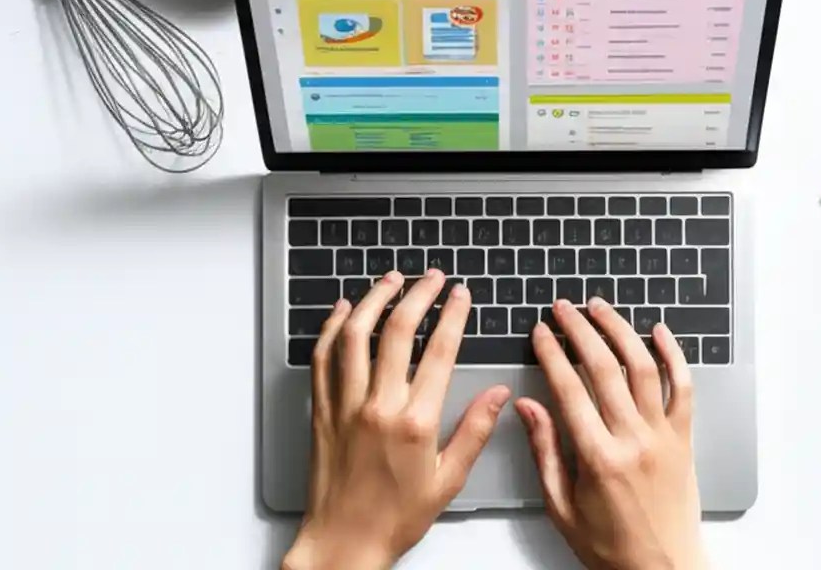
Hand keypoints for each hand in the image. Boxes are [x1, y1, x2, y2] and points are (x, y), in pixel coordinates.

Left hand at [283, 270, 510, 569]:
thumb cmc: (394, 518)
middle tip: (432, 277)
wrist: (343, 543)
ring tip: (391, 280)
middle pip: (398, 331)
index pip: (439, 351)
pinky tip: (344, 310)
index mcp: (415, 422)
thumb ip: (474, 431)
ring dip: (374, 299)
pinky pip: (322, 358)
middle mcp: (378, 406)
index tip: (461, 295)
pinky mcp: (321, 411)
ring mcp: (344, 405)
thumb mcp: (448, 480)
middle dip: (418, 294)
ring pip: (355, 335)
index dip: (453, 315)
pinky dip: (331, 328)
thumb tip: (499, 394)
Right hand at [517, 297, 705, 569]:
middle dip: (579, 330)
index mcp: (598, 458)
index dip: (551, 353)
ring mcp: (663, 436)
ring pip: (643, 367)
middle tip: (563, 309)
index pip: (569, 389)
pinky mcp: (684, 438)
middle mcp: (633, 440)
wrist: (664, 569)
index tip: (540, 331)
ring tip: (599, 308)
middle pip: (604, 368)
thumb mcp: (561, 506)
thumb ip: (545, 451)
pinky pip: (683, 387)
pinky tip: (658, 331)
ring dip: (619, 330)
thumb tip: (527, 406)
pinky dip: (673, 354)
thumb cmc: (610, 547)